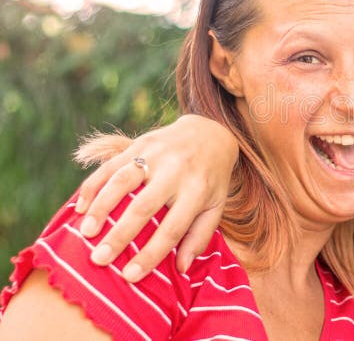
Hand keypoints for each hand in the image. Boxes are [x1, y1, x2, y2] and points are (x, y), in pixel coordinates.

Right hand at [75, 114, 237, 280]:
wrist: (209, 132)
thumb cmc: (210, 179)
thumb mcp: (215, 206)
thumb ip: (200, 236)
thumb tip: (181, 268)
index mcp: (197, 191)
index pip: (173, 229)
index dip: (151, 254)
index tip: (131, 276)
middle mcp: (176, 172)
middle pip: (144, 207)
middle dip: (120, 235)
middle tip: (99, 259)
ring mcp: (156, 155)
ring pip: (123, 181)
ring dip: (102, 207)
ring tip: (86, 233)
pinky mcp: (140, 143)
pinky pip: (112, 165)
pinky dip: (94, 185)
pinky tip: (81, 207)